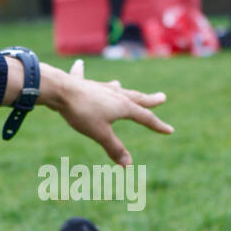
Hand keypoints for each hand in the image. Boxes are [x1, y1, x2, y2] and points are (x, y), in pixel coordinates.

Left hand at [46, 59, 171, 166]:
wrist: (60, 91)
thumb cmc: (82, 112)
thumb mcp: (100, 134)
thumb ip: (114, 148)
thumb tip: (128, 165)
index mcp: (123, 106)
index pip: (145, 117)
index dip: (158, 126)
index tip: (170, 130)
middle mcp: (115, 94)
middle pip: (136, 98)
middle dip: (149, 100)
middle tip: (162, 97)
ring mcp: (99, 87)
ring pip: (114, 88)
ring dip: (121, 89)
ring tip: (121, 85)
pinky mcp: (82, 84)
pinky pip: (83, 77)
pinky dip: (82, 72)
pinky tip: (79, 64)